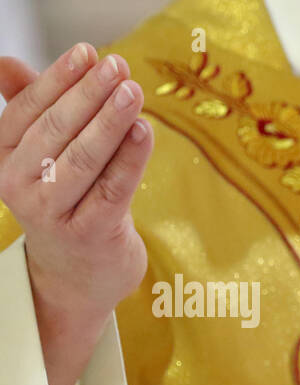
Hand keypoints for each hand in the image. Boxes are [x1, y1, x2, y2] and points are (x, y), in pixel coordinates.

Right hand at [0, 44, 153, 384]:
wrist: (77, 276)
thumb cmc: (64, 204)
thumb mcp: (40, 157)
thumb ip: (30, 110)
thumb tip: (7, 63)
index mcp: (3, 159)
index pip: (27, 111)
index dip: (57, 79)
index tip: (87, 53)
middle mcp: (20, 186)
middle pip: (56, 130)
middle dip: (89, 94)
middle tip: (119, 67)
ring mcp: (54, 213)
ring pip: (84, 158)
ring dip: (111, 121)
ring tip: (134, 92)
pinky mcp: (91, 234)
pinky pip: (113, 189)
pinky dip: (130, 158)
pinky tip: (145, 131)